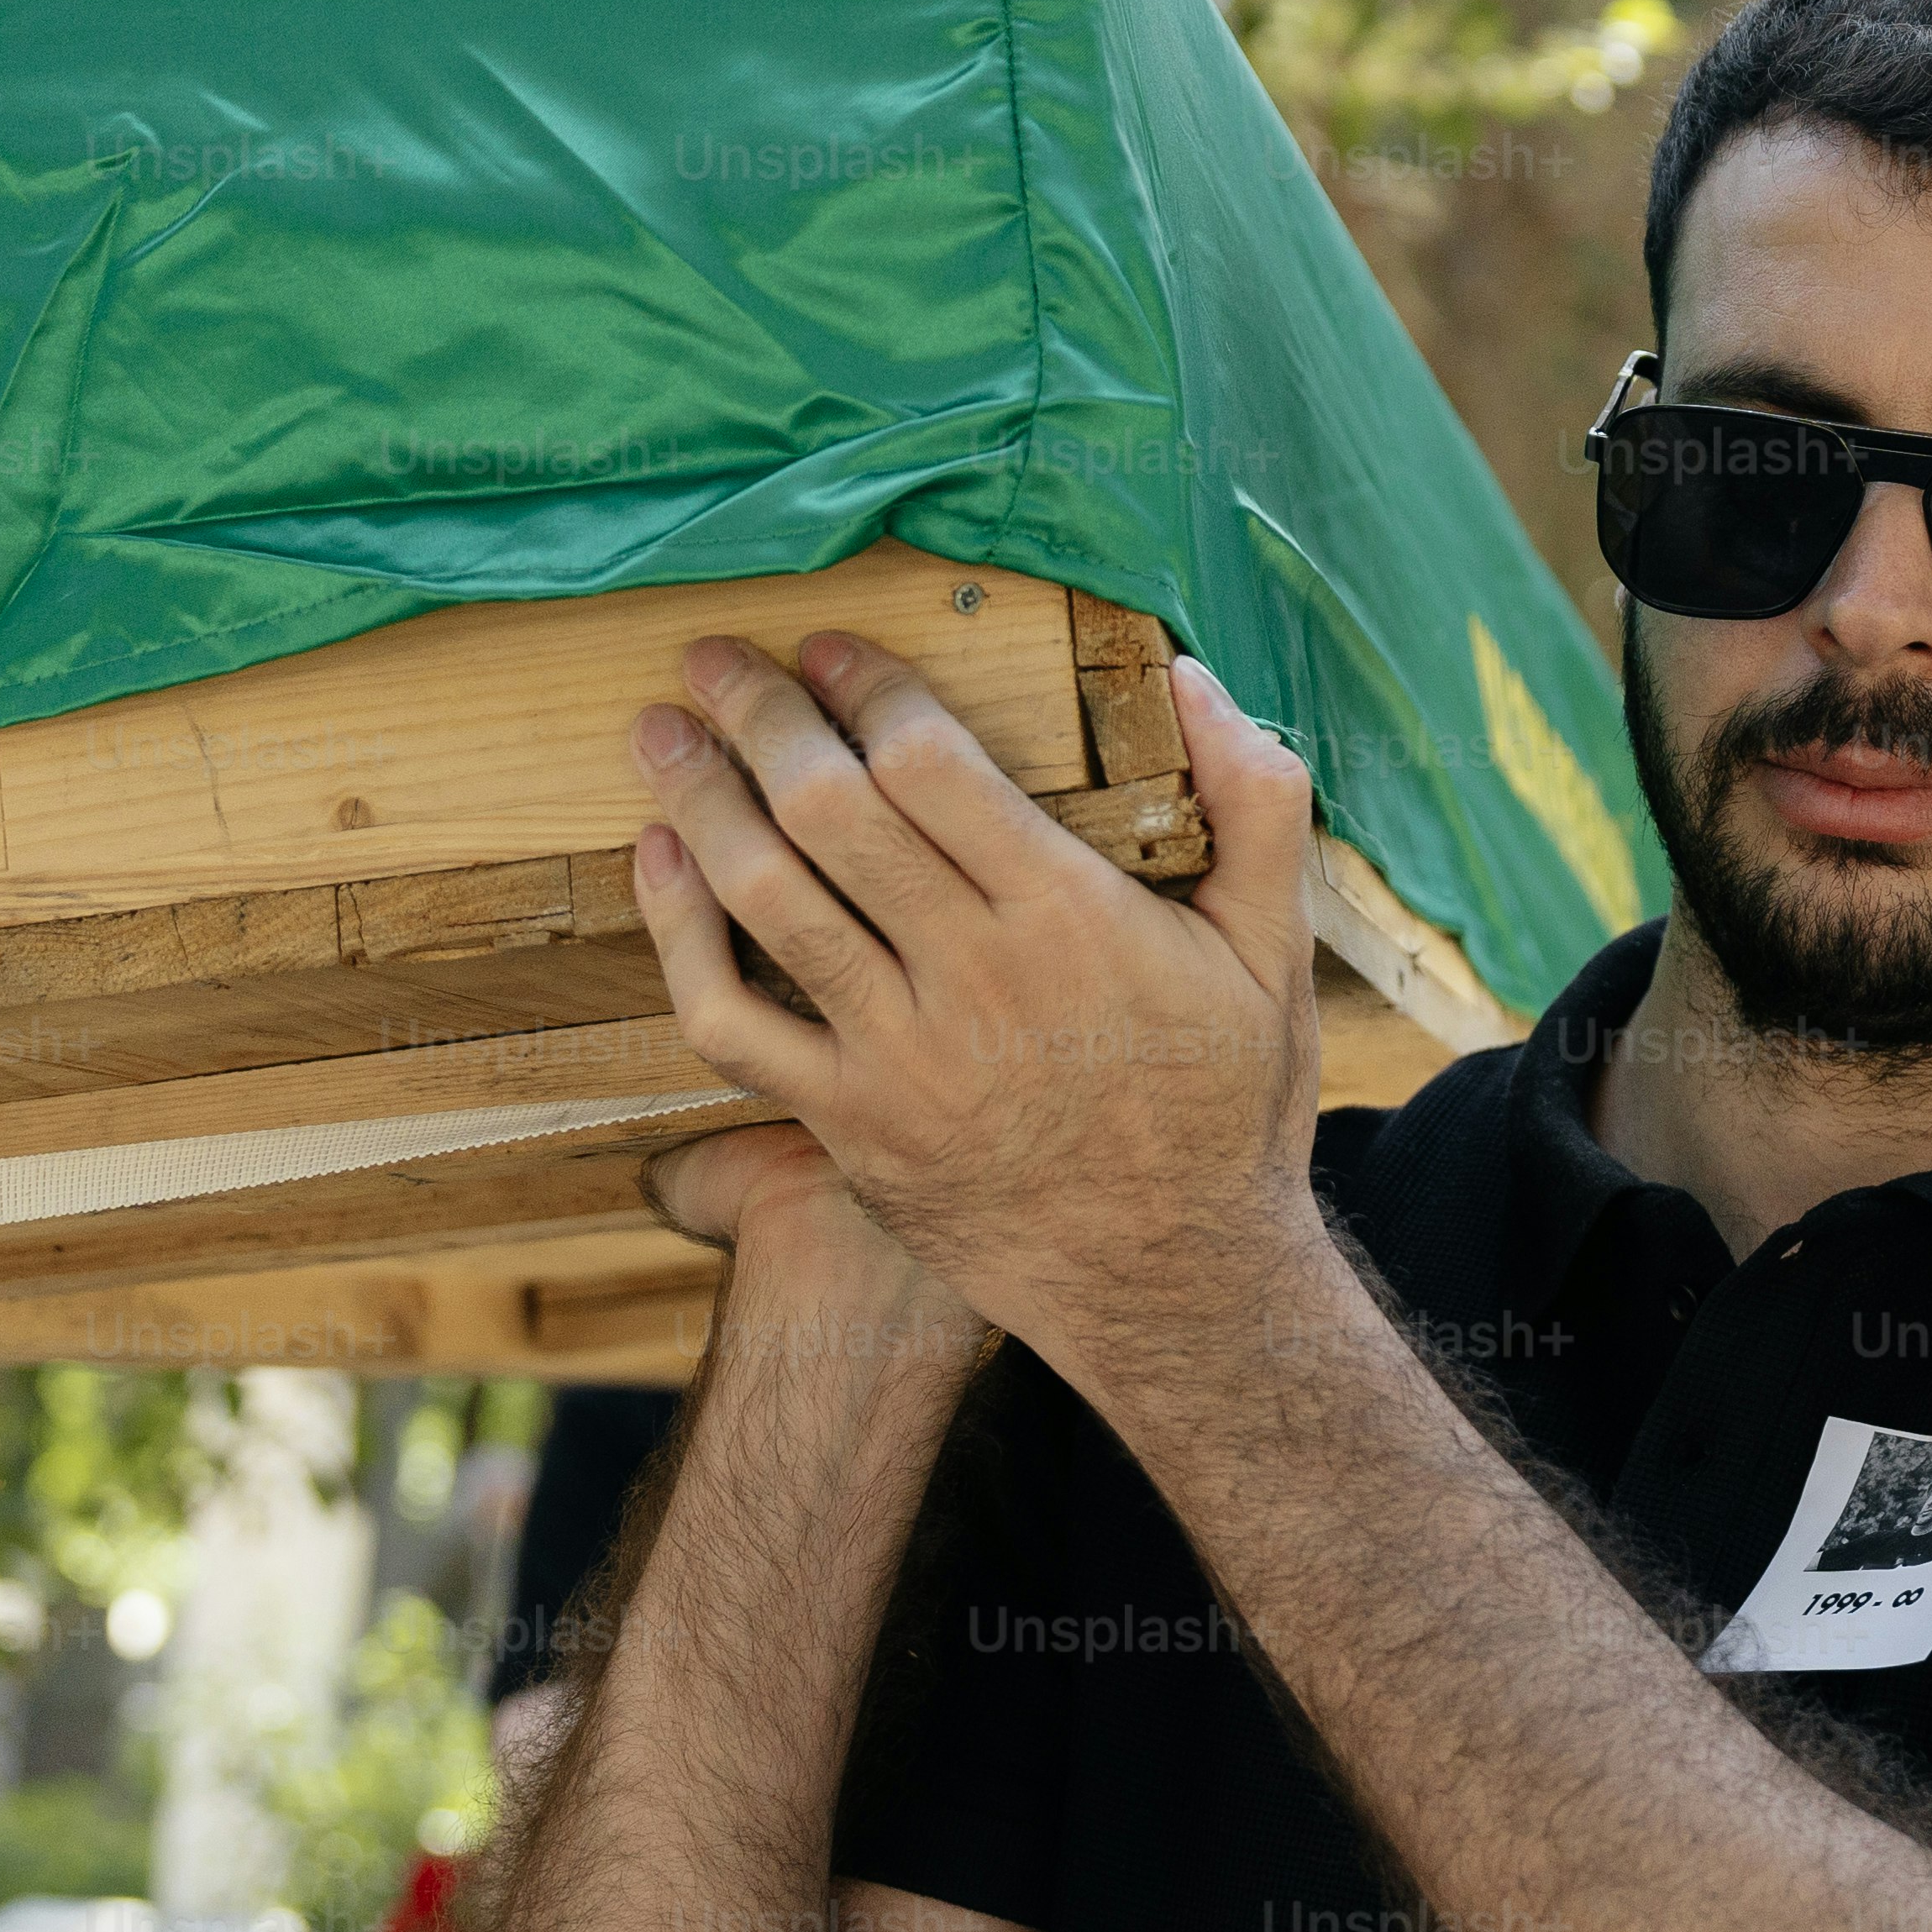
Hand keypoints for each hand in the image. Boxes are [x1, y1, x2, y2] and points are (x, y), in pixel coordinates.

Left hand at [623, 632, 1324, 1362]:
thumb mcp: (1275, 952)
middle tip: (715, 658)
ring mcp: (897, 1055)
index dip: (865, 687)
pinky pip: (731, 1020)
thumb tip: (1189, 677)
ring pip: (767, 896)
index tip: (830, 647)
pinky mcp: (849, 1124)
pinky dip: (678, 932)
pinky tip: (657, 862)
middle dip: (760, 714)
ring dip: (700, 798)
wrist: (1175, 1283)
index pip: (931, 761)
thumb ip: (1256, 805)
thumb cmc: (1228, 1110)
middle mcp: (971, 976)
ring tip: (661, 734)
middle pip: (830, 808)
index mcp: (1069, 914)